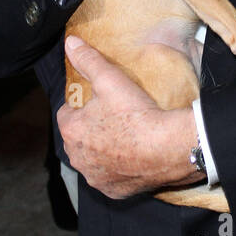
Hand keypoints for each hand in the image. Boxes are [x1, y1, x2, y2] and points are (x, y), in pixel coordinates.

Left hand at [57, 37, 200, 197]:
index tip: (100, 102)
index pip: (66, 114)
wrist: (169, 148)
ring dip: (102, 151)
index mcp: (71, 131)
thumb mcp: (110, 79)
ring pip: (93, 160)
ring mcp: (95, 178)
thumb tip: (70, 43)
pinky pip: (110, 179)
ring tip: (124, 138)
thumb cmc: (136, 113)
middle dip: (91, 129)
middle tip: (114, 118)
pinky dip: (118, 170)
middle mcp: (77, 158)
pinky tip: (132, 159)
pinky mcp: (113, 191)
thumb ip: (89, 60)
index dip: (82, 106)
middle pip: (78, 139)